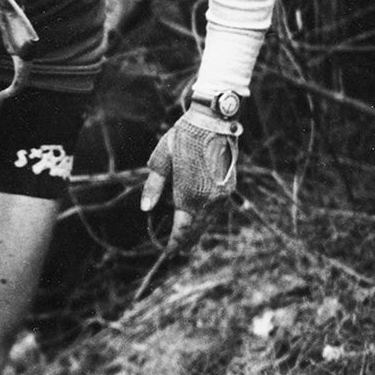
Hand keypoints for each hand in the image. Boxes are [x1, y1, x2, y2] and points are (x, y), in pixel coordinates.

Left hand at [141, 109, 239, 249]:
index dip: (175, 243)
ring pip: (208, 221)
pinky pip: (216, 211)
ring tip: (189, 242)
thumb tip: (145, 209)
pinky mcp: (229, 187)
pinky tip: (201, 221)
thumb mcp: (161, 159)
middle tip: (178, 252)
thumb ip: (154, 186)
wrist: (214, 122)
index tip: (168, 253)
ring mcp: (221, 195)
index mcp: (190, 194)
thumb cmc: (184, 137)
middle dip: (187, 241)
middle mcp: (208, 199)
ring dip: (198, 232)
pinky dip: (207, 219)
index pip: (182, 228)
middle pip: (197, 229)